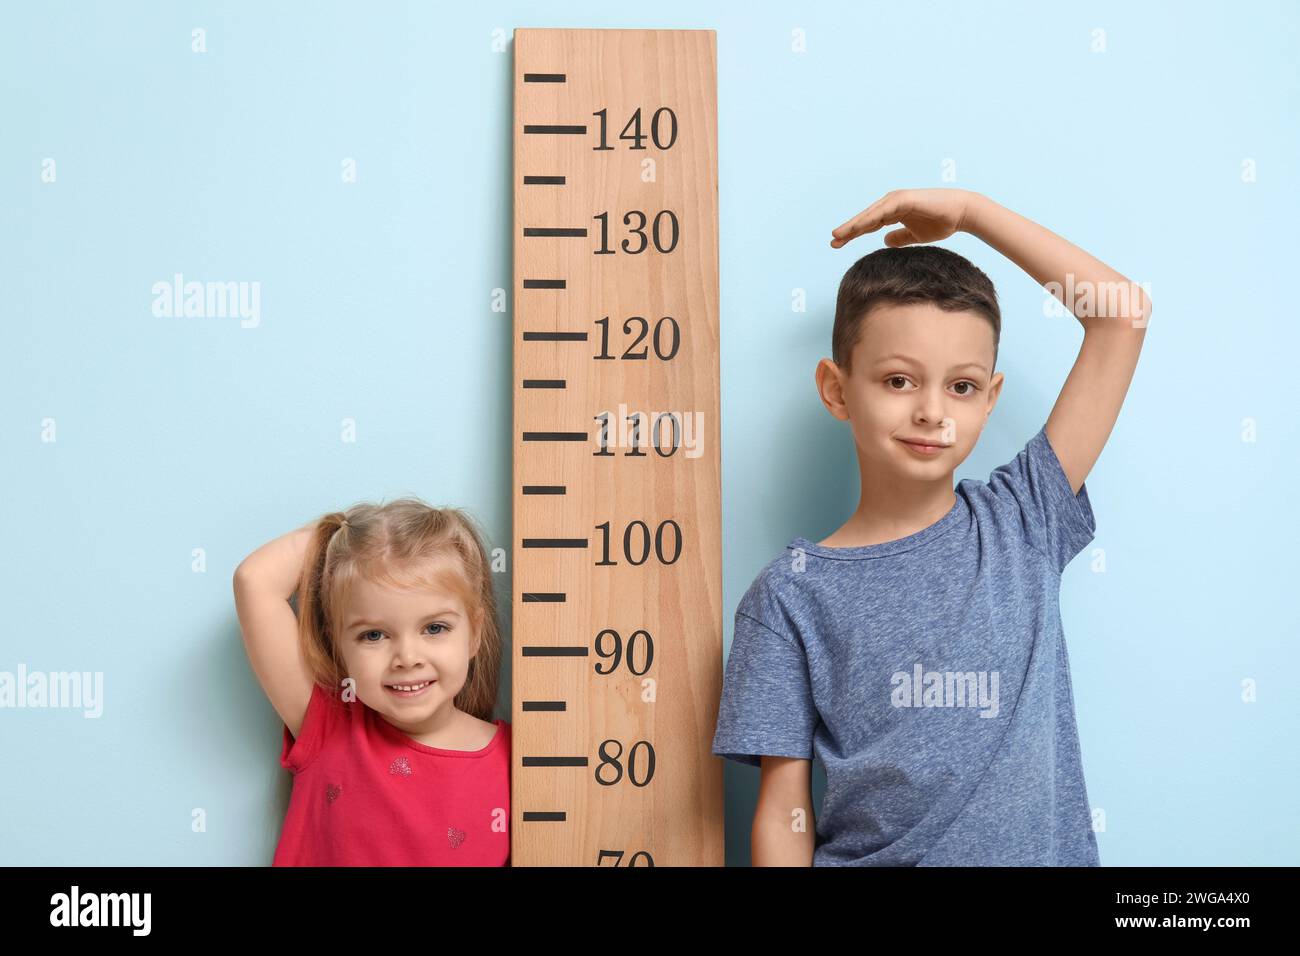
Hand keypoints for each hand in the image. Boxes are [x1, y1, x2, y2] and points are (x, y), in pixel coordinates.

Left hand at [830, 188, 980, 248]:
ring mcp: (896, 200)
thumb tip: (884, 242)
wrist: (961, 213)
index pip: (868, 224)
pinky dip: (869, 219)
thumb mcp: (915, 235)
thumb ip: (899, 238)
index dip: (853, 233)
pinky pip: (883, 211)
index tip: (837, 244)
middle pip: (865, 219)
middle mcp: (891, 203)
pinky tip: (857, 228)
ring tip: (838, 235)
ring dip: (854, 225)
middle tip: (832, 241)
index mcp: (892, 211)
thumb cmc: (940, 222)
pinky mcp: (904, 199)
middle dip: (848, 230)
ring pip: (870, 214)